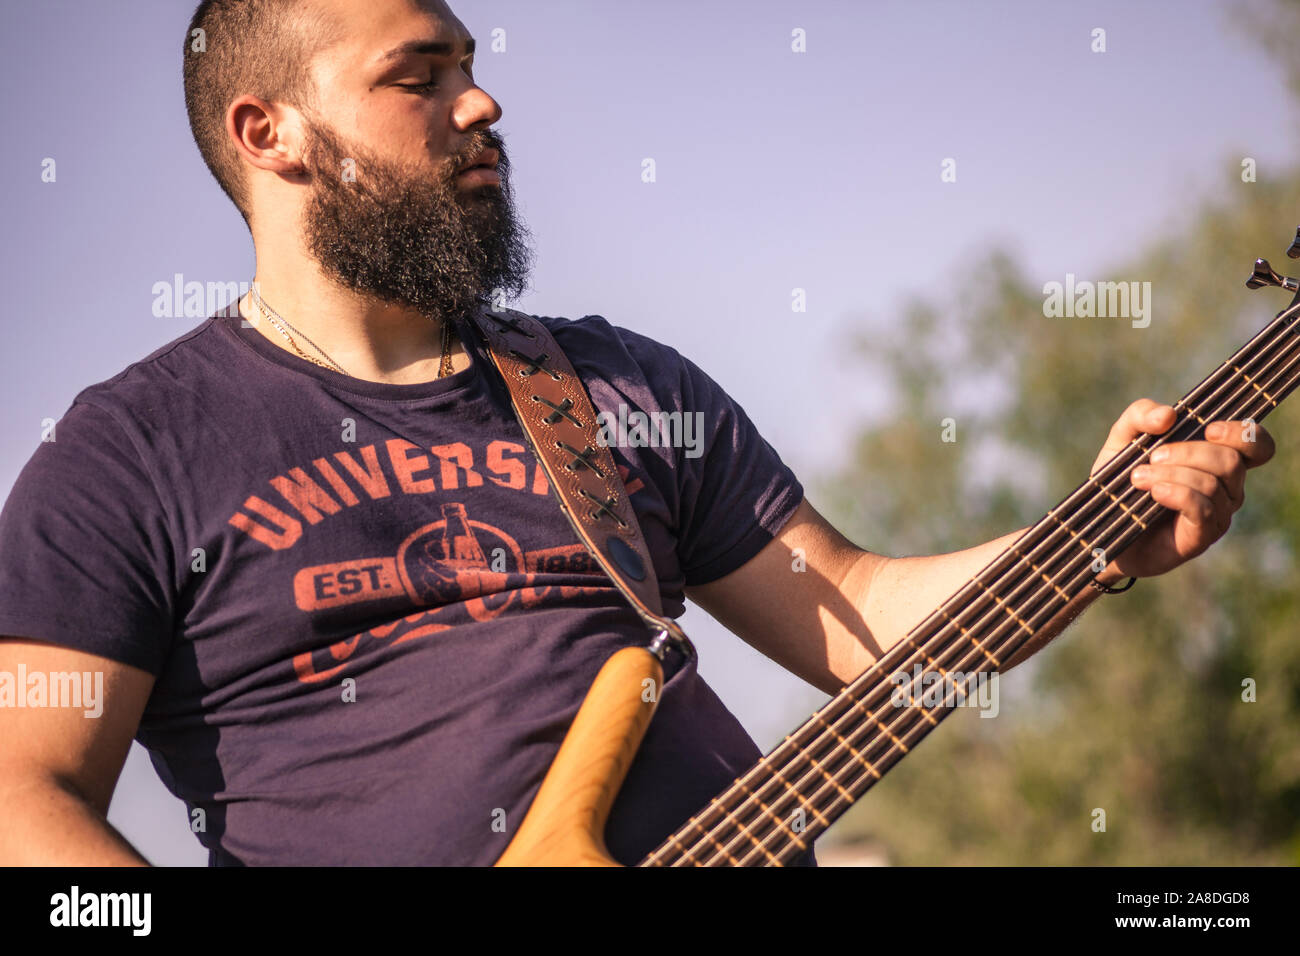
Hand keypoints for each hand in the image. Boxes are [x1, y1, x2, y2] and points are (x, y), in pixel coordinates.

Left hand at [1087, 398, 1274, 581]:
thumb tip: (1168, 415)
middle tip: (1152, 457)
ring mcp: (1218, 513)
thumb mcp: (1123, 440)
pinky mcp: (1202, 536)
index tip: (1208, 430)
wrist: (1101, 528)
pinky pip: (1203, 508)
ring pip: (1213, 483)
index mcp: (1216, 459)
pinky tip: (1154, 493)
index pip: (1257, 446)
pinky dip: (1178, 494)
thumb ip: (1141, 416)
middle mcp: (1227, 487)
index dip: (1243, 434)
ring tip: (1138, 477)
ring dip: (1173, 474)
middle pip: (1231, 460)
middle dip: (1188, 452)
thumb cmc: (1121, 481)